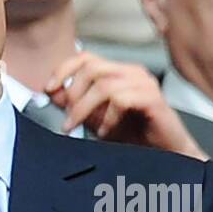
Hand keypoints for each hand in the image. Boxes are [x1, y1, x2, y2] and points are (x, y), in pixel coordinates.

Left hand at [45, 52, 207, 159]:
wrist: (165, 154)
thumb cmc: (134, 136)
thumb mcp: (95, 119)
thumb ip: (75, 104)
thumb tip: (52, 93)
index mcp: (118, 72)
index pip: (85, 57)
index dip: (62, 70)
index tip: (47, 89)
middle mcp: (132, 72)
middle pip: (91, 68)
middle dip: (72, 95)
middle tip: (68, 119)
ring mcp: (144, 83)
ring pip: (103, 84)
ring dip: (84, 109)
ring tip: (79, 127)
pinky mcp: (153, 98)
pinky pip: (121, 99)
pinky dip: (107, 118)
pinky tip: (106, 132)